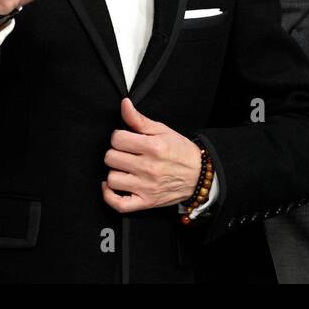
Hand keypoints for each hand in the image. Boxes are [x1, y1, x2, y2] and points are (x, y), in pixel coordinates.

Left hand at [101, 98, 202, 212]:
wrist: (199, 174)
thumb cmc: (180, 151)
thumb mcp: (162, 130)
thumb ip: (139, 119)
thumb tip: (124, 104)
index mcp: (153, 147)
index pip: (117, 139)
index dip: (118, 136)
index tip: (125, 139)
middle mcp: (149, 168)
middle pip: (111, 158)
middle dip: (116, 152)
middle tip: (125, 153)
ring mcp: (147, 187)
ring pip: (112, 179)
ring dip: (115, 172)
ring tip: (124, 168)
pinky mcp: (146, 202)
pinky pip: (119, 204)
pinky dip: (109, 195)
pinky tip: (111, 185)